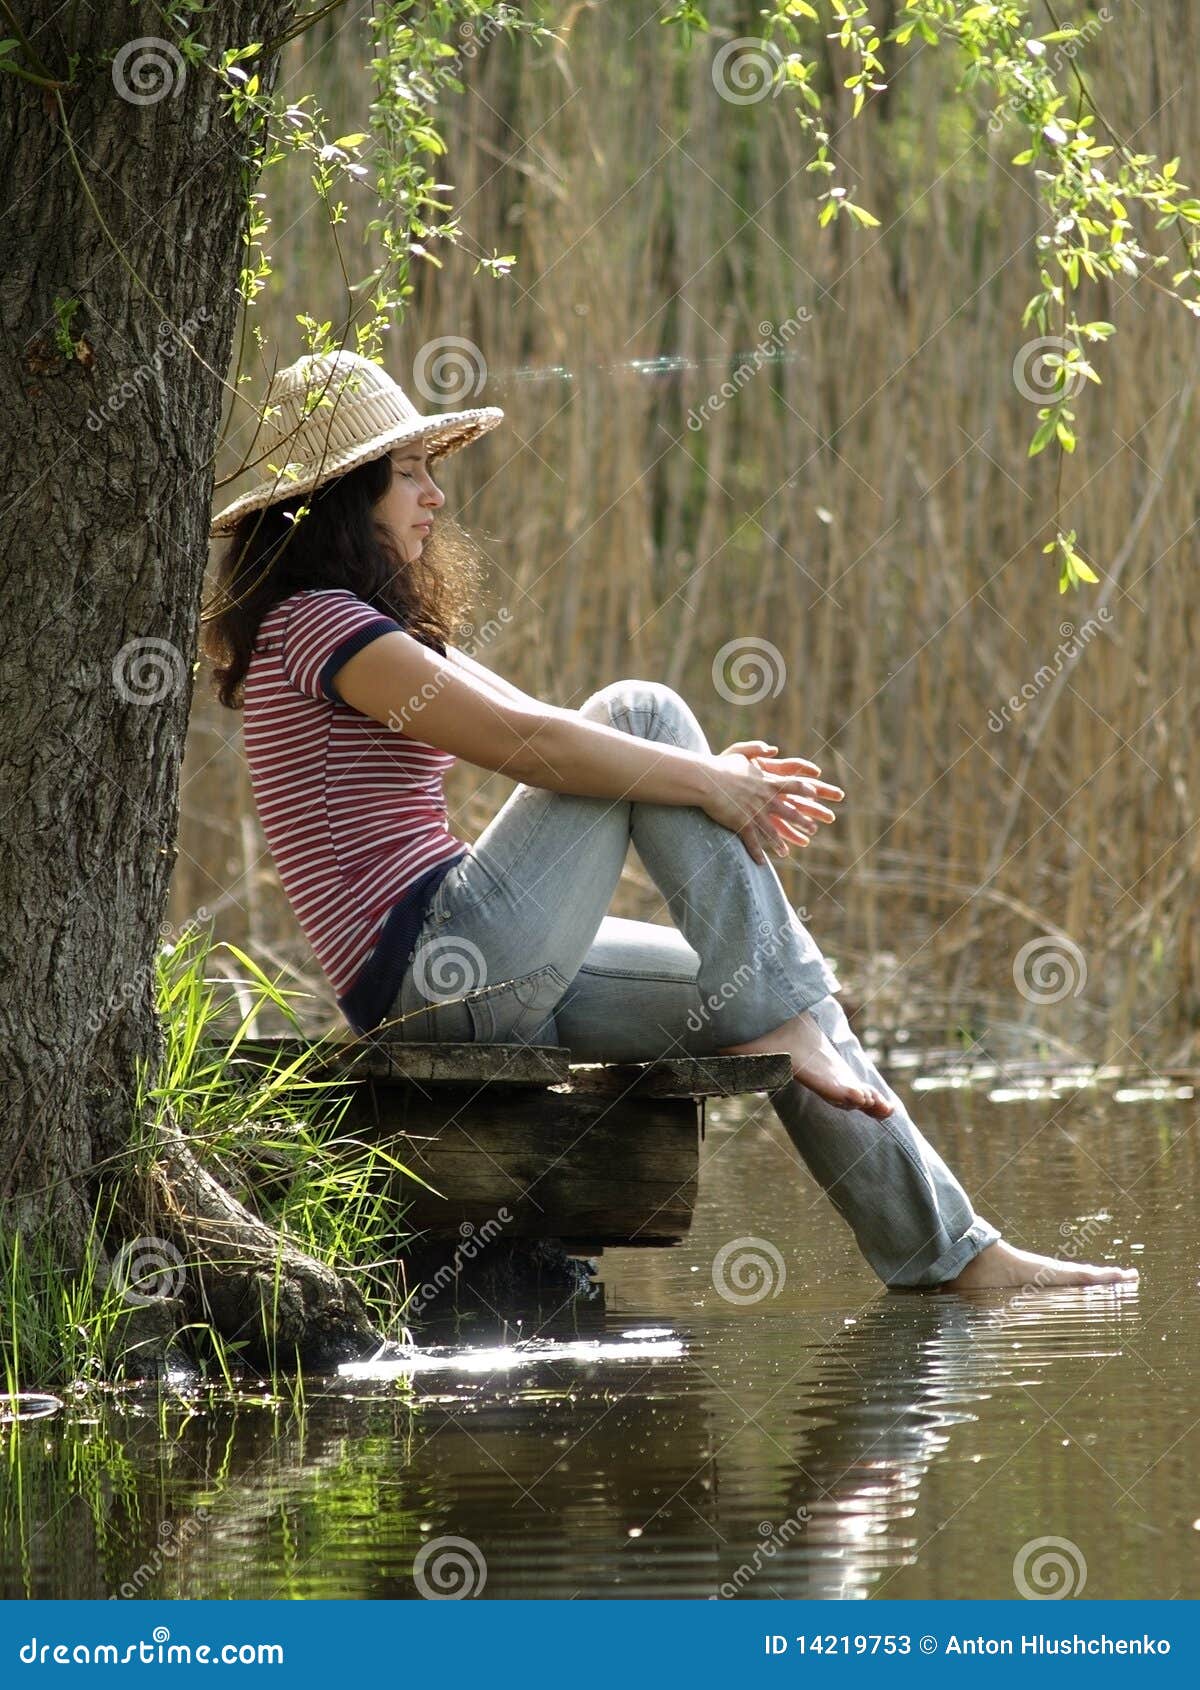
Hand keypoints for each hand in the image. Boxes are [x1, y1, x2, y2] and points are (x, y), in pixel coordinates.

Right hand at [702, 743, 844, 864]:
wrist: (707, 781)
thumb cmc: (721, 766)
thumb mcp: (740, 752)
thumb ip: (757, 749)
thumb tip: (772, 749)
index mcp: (766, 783)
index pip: (793, 786)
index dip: (805, 791)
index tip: (815, 796)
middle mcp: (765, 798)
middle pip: (789, 811)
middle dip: (802, 821)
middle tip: (812, 828)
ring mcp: (755, 812)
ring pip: (772, 830)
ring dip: (780, 842)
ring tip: (786, 852)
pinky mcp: (742, 823)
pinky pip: (752, 841)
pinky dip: (757, 853)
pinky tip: (761, 863)